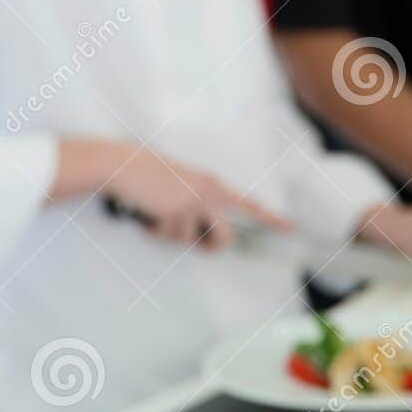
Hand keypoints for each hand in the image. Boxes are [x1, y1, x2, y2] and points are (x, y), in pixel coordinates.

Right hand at [104, 145, 291, 248]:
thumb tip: (199, 228)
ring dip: (170, 234)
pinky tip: (145, 217)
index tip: (289, 229)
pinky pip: (168, 237)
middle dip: (211, 247)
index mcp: (211, 183)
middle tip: (196, 245)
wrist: (122, 164)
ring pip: (189, 240)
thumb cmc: (145, 171)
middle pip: (224, 237)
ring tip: (154, 215)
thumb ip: (195, 199)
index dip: (269, 218)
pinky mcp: (174, 212)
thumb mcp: (179, 180)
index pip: (247, 203)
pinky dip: (155, 232)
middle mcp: (208, 192)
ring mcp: (192, 202)